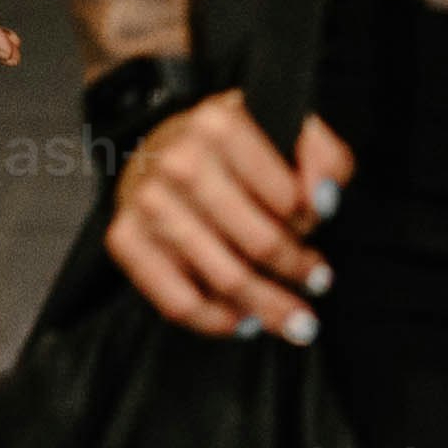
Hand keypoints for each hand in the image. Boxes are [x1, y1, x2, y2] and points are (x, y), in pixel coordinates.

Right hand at [102, 88, 359, 341]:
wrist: (159, 145)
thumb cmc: (232, 145)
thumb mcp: (283, 128)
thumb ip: (321, 155)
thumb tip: (323, 200)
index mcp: (220, 125)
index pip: (287, 198)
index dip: (311, 221)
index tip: (316, 227)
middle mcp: (178, 161)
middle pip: (258, 244)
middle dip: (296, 271)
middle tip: (318, 283)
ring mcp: (147, 202)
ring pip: (222, 280)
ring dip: (266, 306)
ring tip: (293, 319)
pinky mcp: (125, 238)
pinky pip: (177, 302)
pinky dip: (216, 322)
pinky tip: (244, 322)